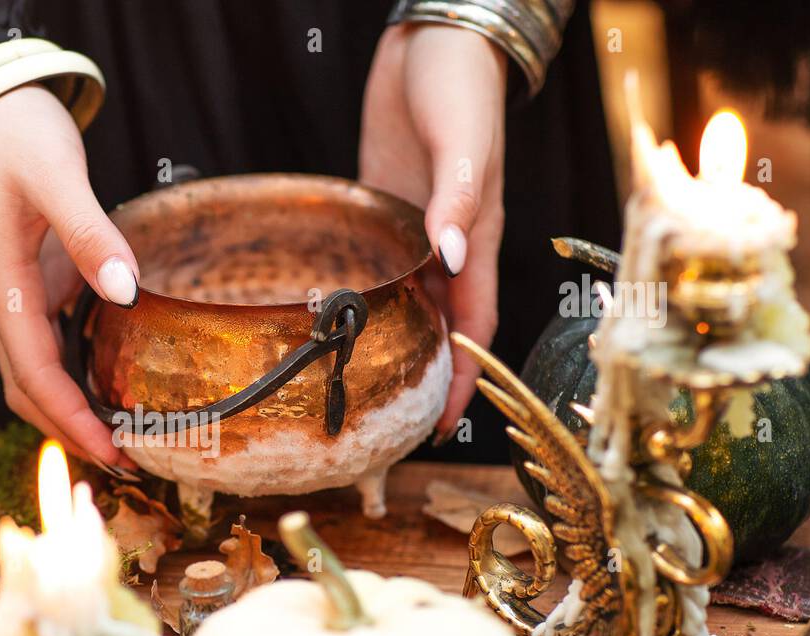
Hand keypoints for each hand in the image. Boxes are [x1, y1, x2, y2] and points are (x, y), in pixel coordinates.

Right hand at [0, 83, 138, 464]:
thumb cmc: (14, 133)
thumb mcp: (57, 174)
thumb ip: (90, 232)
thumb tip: (126, 291)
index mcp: (1, 285)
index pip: (34, 374)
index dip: (72, 418)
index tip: (112, 450)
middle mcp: (0, 301)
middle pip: (28, 390)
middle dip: (71, 431)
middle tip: (127, 459)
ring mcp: (12, 297)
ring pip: (33, 375)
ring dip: (69, 412)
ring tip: (120, 437)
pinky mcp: (28, 285)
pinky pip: (45, 348)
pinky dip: (72, 378)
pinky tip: (108, 386)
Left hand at [359, 24, 507, 439]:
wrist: (434, 38)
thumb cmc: (460, 84)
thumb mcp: (463, 142)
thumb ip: (459, 200)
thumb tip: (453, 261)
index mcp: (476, 237)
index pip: (476, 324)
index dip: (465, 376)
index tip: (443, 423)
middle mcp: (446, 244)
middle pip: (440, 326)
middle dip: (425, 375)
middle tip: (391, 421)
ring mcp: (413, 230)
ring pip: (405, 302)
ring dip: (392, 343)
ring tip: (361, 385)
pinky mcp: (381, 212)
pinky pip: (374, 267)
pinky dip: (361, 298)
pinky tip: (333, 320)